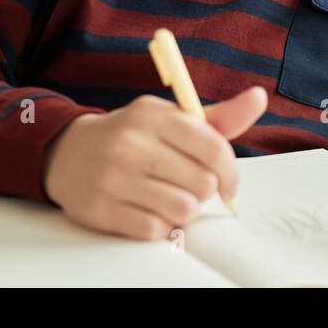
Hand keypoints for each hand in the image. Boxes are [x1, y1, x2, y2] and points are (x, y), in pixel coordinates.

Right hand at [42, 86, 267, 238]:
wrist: (68, 153)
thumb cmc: (133, 136)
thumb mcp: (171, 118)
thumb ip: (218, 117)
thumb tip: (260, 98)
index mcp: (154, 115)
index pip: (214, 149)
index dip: (231, 173)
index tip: (228, 184)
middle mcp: (131, 142)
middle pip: (202, 183)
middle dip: (204, 190)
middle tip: (190, 186)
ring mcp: (112, 176)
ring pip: (182, 210)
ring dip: (184, 210)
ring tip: (170, 197)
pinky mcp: (99, 208)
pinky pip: (154, 229)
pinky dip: (160, 225)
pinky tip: (148, 209)